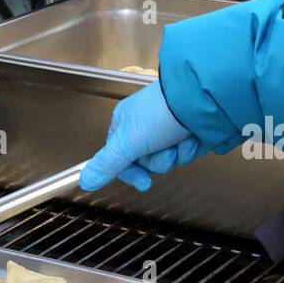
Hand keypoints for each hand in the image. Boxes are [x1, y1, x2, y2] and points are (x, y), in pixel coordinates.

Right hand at [79, 81, 205, 192]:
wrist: (199, 100)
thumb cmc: (159, 114)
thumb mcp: (128, 143)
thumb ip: (106, 164)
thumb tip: (84, 181)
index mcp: (124, 124)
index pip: (120, 159)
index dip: (132, 173)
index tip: (143, 182)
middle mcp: (145, 126)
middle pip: (147, 163)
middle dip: (160, 160)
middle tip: (166, 148)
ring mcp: (167, 129)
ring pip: (169, 160)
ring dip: (178, 154)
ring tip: (181, 138)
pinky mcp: (187, 132)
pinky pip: (186, 152)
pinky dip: (191, 148)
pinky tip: (193, 136)